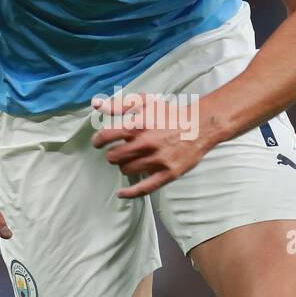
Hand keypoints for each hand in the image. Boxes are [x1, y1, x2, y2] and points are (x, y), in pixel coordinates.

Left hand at [90, 91, 207, 197]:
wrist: (199, 125)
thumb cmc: (170, 114)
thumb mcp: (145, 102)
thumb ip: (119, 104)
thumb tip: (96, 104)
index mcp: (138, 125)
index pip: (106, 136)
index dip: (98, 140)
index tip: (98, 142)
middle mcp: (145, 143)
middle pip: (113, 156)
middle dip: (112, 154)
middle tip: (118, 151)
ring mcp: (156, 160)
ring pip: (126, 170)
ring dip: (124, 165)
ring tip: (130, 160)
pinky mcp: (167, 173)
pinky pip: (143, 188)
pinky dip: (129, 193)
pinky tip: (121, 193)